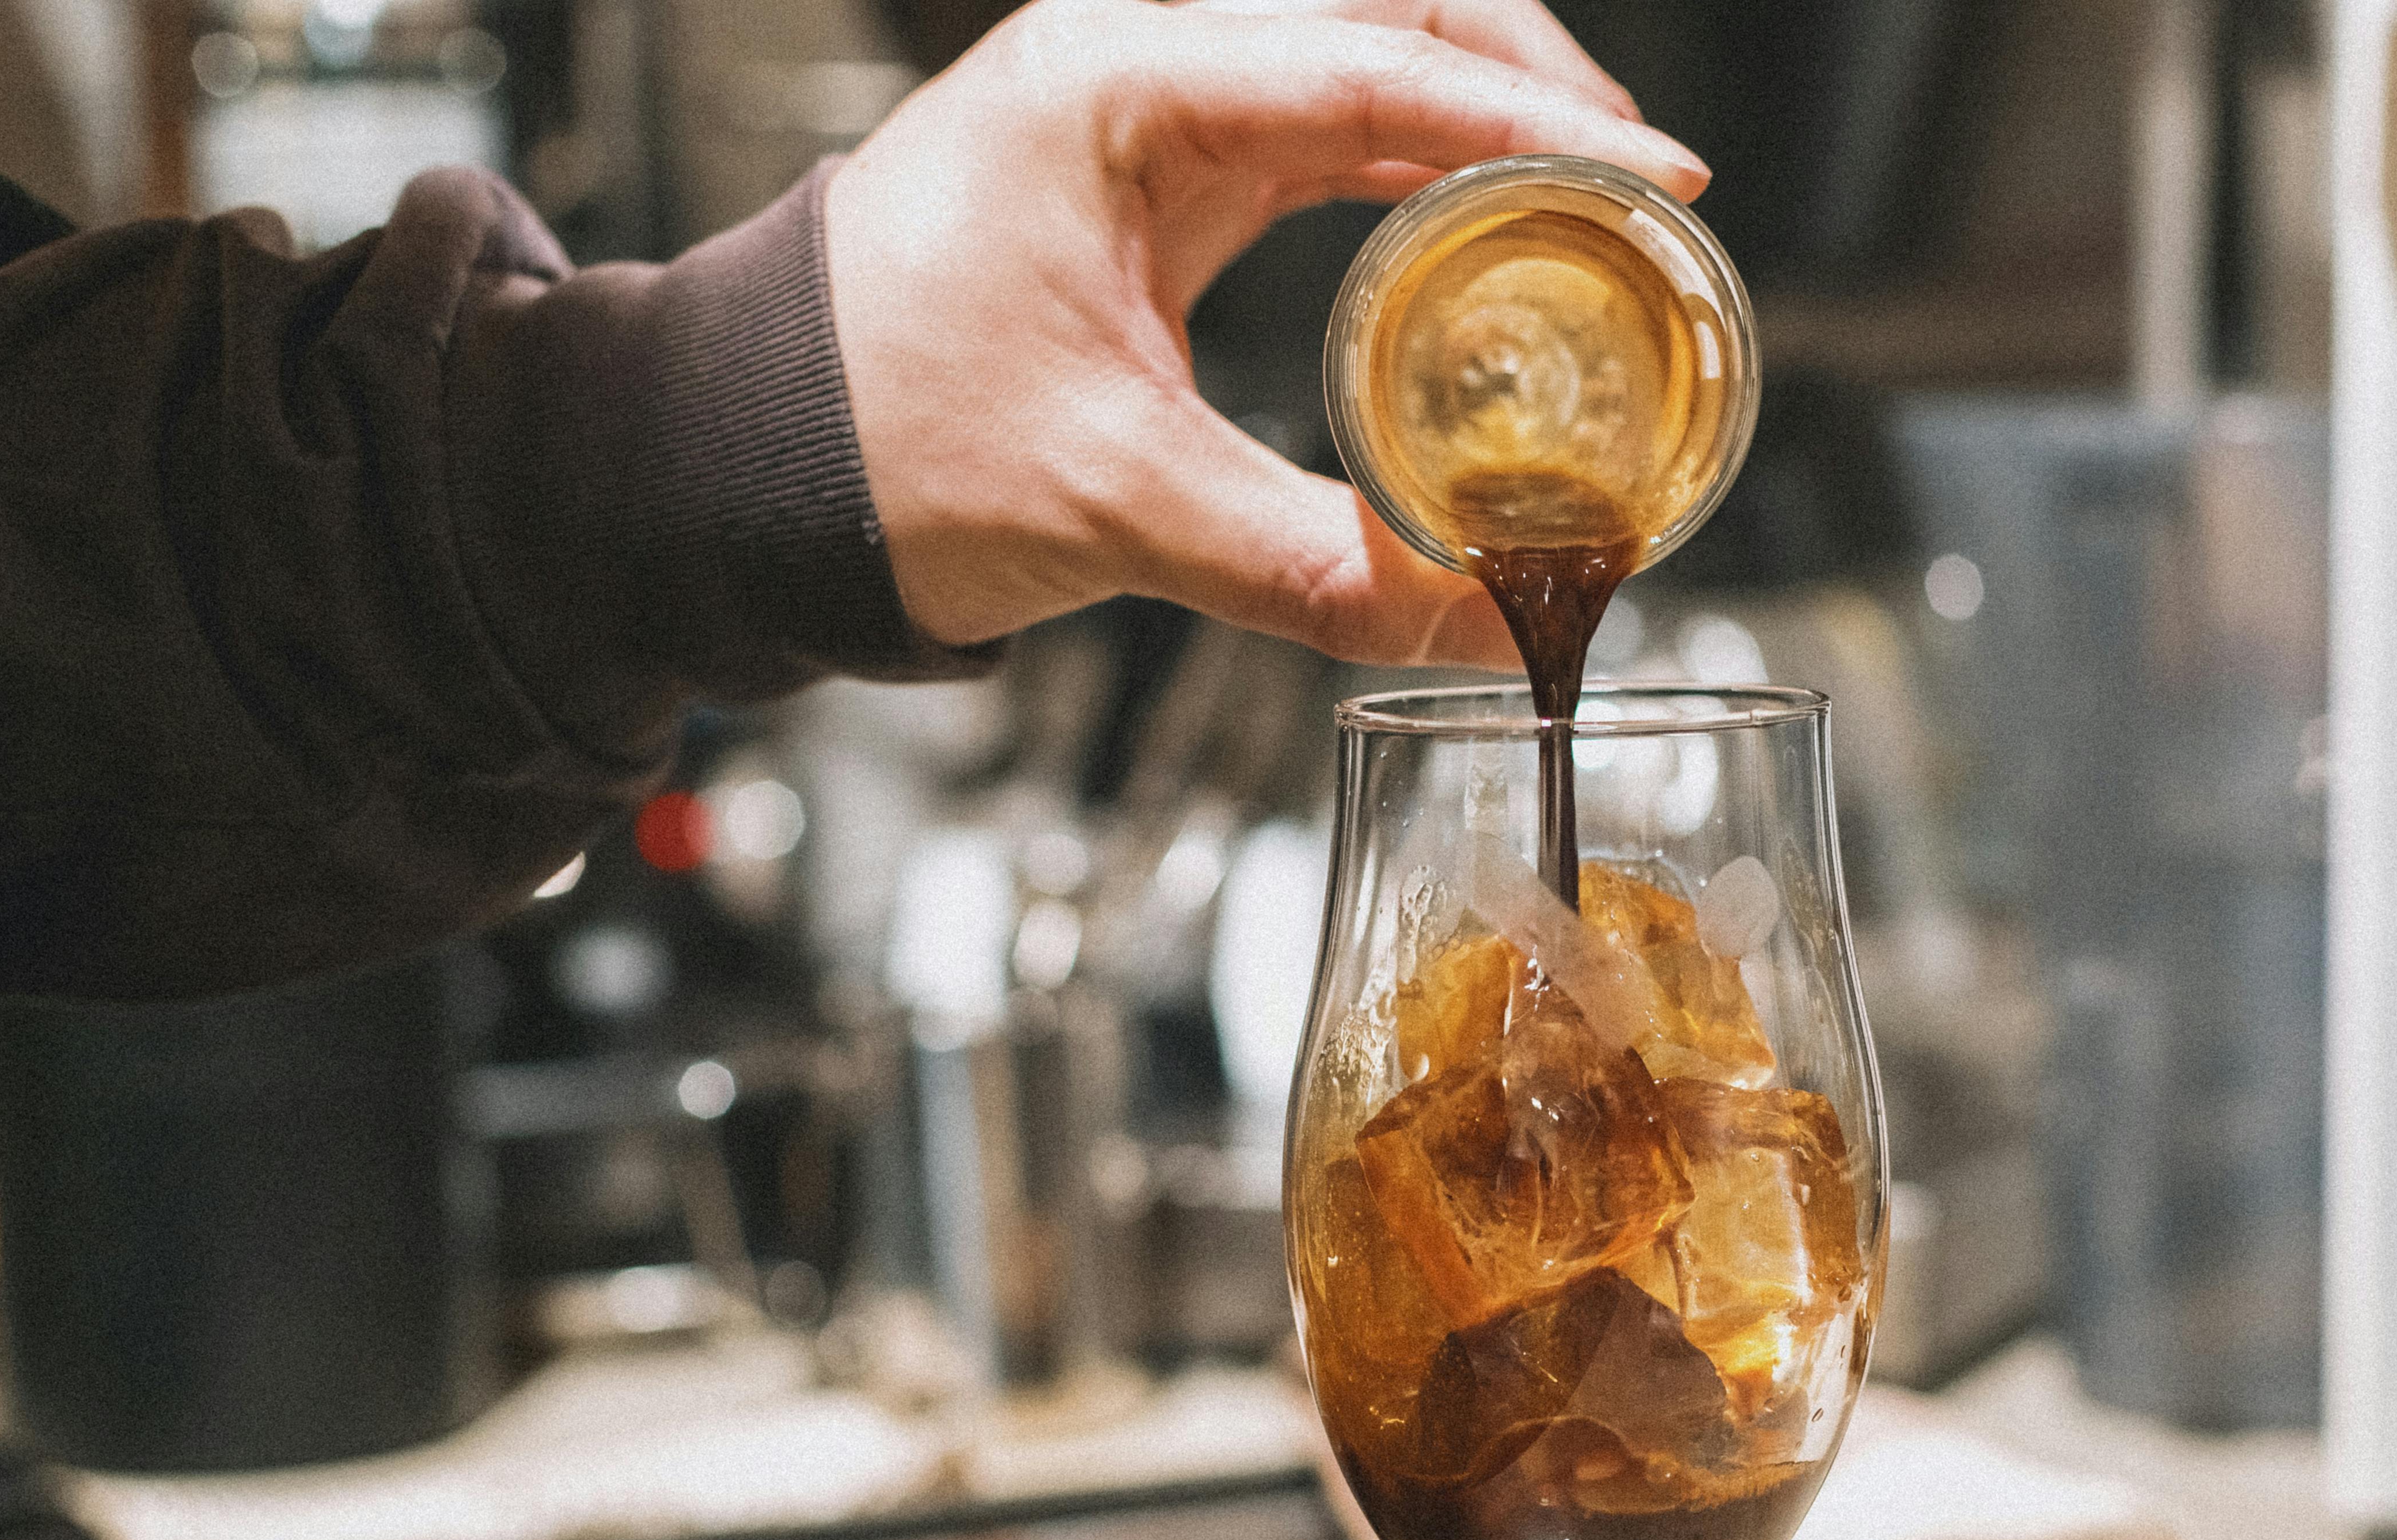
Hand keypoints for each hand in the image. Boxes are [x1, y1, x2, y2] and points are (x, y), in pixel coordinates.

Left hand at [821, 0, 1705, 664]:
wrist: (736, 469)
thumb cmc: (867, 449)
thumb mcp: (1115, 508)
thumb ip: (1313, 567)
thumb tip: (1484, 621)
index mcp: (1115, 91)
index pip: (1377, 66)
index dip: (1538, 125)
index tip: (1660, 178)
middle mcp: (1128, 69)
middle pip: (1384, 10)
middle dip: (1528, 84)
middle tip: (1643, 182)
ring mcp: (1133, 114)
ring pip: (1351, 58)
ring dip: (1476, 114)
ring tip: (1592, 202)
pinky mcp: (1139, 183)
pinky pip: (1310, 135)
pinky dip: (1409, 169)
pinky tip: (1479, 231)